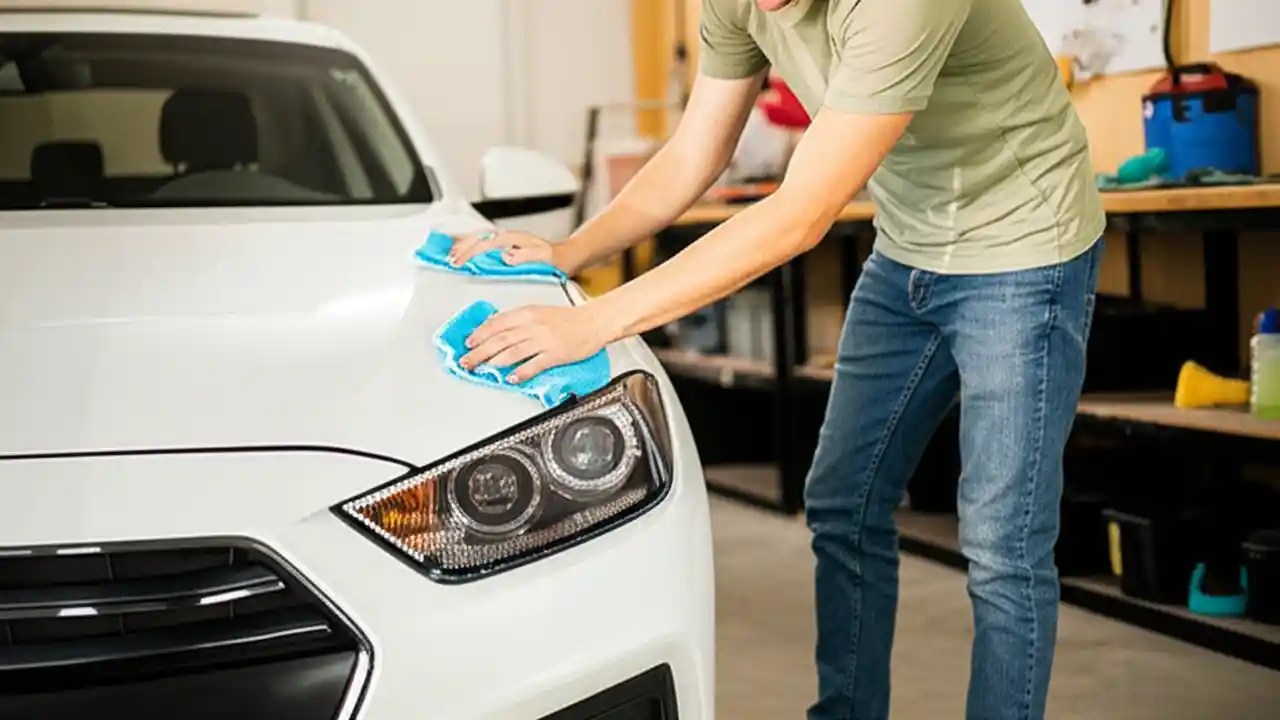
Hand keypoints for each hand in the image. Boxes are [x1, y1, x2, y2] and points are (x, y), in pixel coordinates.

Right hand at [447, 229, 566, 270]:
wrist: (564, 257)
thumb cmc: (554, 259)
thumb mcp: (544, 258)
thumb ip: (526, 256)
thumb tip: (507, 257)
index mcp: (513, 238)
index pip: (486, 243)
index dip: (471, 252)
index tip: (460, 261)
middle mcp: (507, 237)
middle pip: (478, 238)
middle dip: (462, 247)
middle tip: (450, 260)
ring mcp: (506, 240)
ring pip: (479, 238)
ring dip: (464, 245)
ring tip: (450, 255)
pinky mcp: (505, 245)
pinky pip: (484, 243)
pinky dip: (471, 245)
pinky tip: (463, 251)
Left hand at [458, 304, 613, 382]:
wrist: (594, 321)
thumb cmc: (568, 318)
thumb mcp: (539, 312)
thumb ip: (518, 321)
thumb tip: (497, 331)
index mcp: (527, 313)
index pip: (497, 323)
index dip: (479, 334)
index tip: (468, 343)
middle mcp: (533, 325)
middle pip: (500, 339)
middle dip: (479, 351)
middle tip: (467, 361)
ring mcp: (544, 340)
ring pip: (513, 351)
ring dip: (494, 362)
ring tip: (483, 369)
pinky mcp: (555, 354)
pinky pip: (534, 364)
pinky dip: (521, 372)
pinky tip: (511, 378)